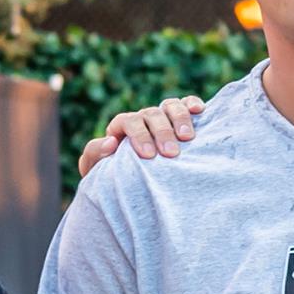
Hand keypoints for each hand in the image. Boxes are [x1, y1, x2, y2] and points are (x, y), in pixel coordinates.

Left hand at [77, 95, 204, 175]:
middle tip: (171, 153)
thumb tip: (110, 142)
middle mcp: (143, 119)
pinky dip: (192, 104)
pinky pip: (186, 104)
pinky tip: (199, 110)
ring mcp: (162, 117)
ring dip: (179, 118)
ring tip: (187, 137)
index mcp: (121, 127)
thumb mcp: (95, 170)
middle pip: (152, 114)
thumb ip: (94, 154)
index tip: (148, 155)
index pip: (128, 121)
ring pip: (170, 106)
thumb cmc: (113, 179)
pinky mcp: (180, 121)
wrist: (132, 189)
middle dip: (162, 132)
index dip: (139, 135)